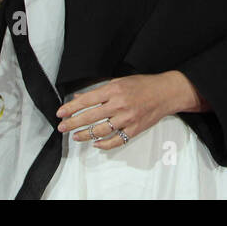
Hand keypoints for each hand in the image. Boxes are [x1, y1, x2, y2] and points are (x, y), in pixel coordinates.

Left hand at [55, 72, 202, 150]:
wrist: (166, 92)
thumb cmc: (144, 85)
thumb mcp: (120, 81)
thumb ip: (100, 90)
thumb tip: (79, 97)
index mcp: (115, 89)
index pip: (87, 100)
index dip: (71, 108)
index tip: (60, 113)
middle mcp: (120, 104)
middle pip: (90, 117)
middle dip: (72, 123)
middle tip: (62, 128)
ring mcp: (127, 119)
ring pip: (100, 131)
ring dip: (84, 135)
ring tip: (75, 136)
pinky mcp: (134, 129)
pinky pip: (116, 140)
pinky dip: (104, 144)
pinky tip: (96, 143)